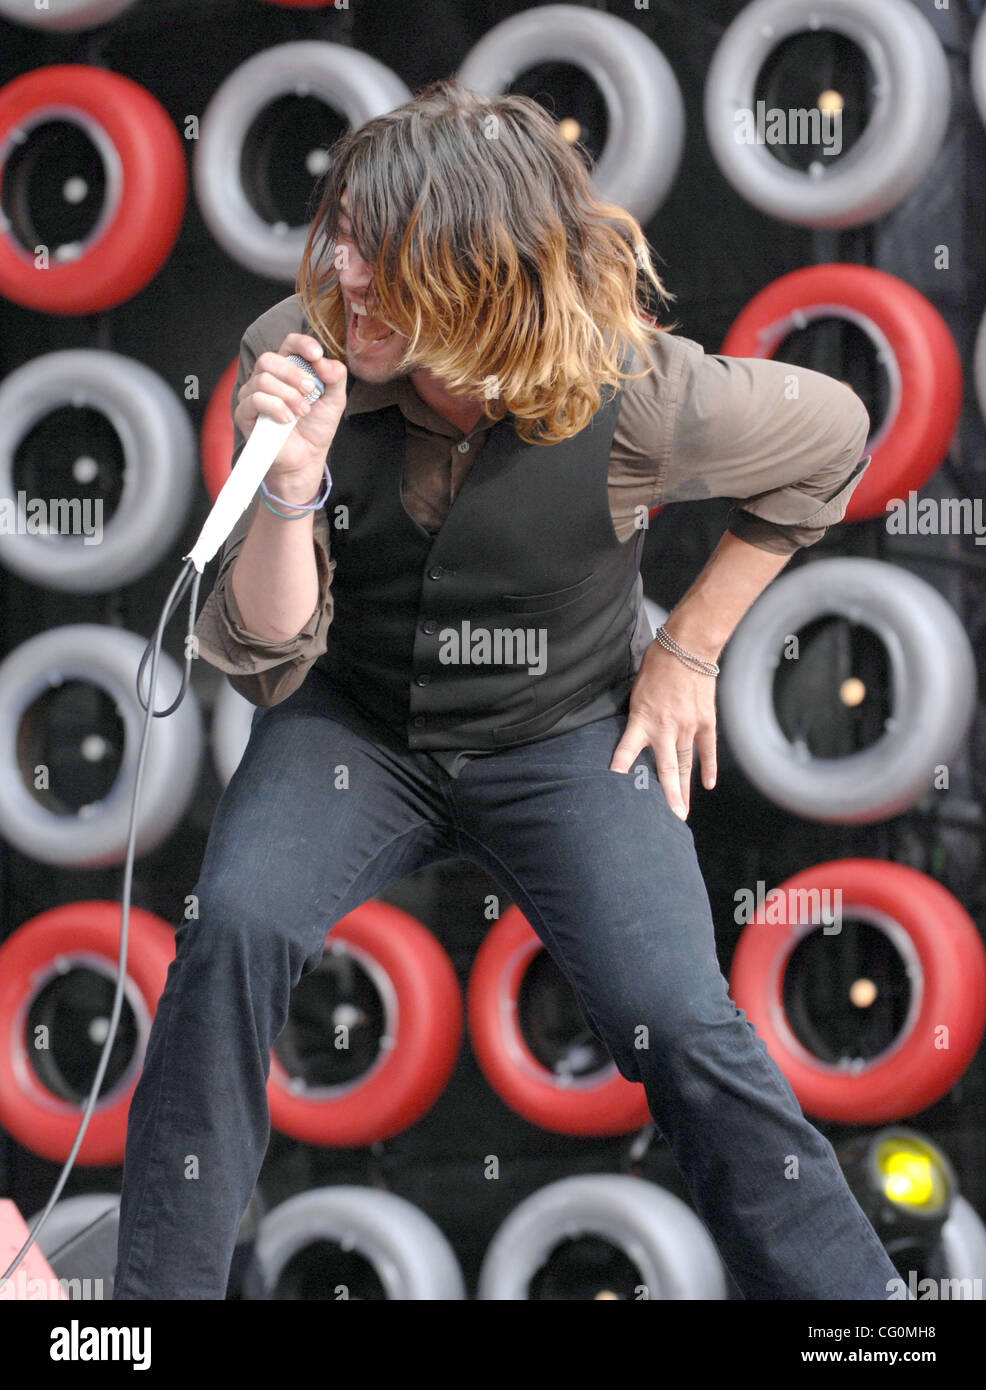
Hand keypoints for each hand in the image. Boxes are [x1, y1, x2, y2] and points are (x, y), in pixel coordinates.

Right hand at [234, 332, 347, 485]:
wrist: (306, 458)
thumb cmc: (316, 427)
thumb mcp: (334, 400)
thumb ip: (335, 377)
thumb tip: (324, 361)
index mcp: (288, 369)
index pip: (289, 344)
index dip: (302, 343)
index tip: (316, 354)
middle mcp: (267, 378)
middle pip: (269, 358)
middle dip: (293, 374)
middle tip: (311, 391)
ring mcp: (253, 394)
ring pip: (263, 380)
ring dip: (288, 395)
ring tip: (302, 412)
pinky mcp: (245, 413)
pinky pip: (255, 399)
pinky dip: (276, 408)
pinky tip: (287, 420)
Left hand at [608, 639, 717, 819]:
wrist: (688, 648)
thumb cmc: (657, 665)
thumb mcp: (636, 690)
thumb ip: (637, 715)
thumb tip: (635, 733)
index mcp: (642, 719)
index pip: (626, 750)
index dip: (620, 769)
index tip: (614, 788)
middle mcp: (665, 728)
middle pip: (666, 770)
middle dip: (666, 796)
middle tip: (668, 818)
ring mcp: (688, 727)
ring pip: (686, 765)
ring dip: (684, 789)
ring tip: (682, 811)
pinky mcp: (705, 722)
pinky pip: (707, 750)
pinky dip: (708, 767)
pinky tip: (707, 784)